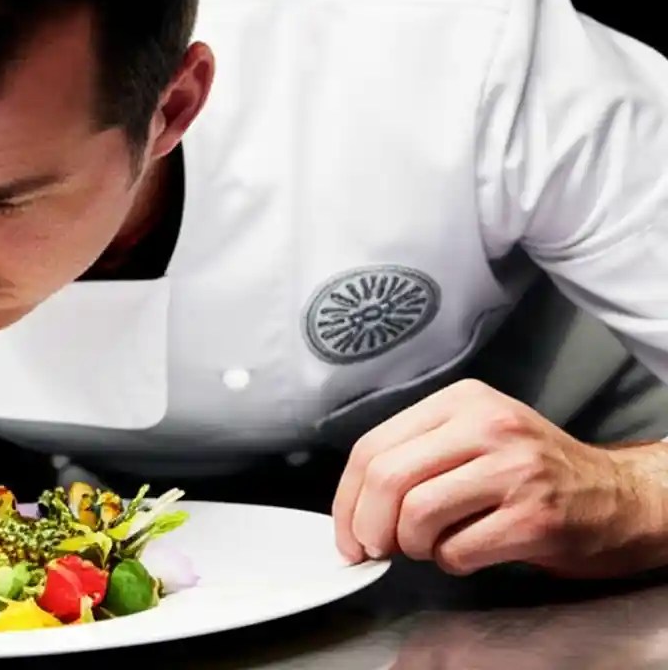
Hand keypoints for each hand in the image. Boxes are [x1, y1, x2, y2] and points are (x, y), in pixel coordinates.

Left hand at [332, 379, 659, 577]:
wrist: (618, 496)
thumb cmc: (535, 471)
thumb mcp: (474, 435)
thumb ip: (415, 454)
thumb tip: (353, 503)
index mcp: (461, 401)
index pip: (374, 447)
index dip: (346, 497)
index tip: (346, 530)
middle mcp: (488, 426)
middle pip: (388, 478)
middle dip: (367, 526)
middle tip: (374, 547)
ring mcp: (514, 470)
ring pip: (416, 514)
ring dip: (411, 545)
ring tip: (430, 545)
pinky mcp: (534, 518)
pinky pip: (456, 551)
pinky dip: (449, 562)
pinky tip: (467, 551)